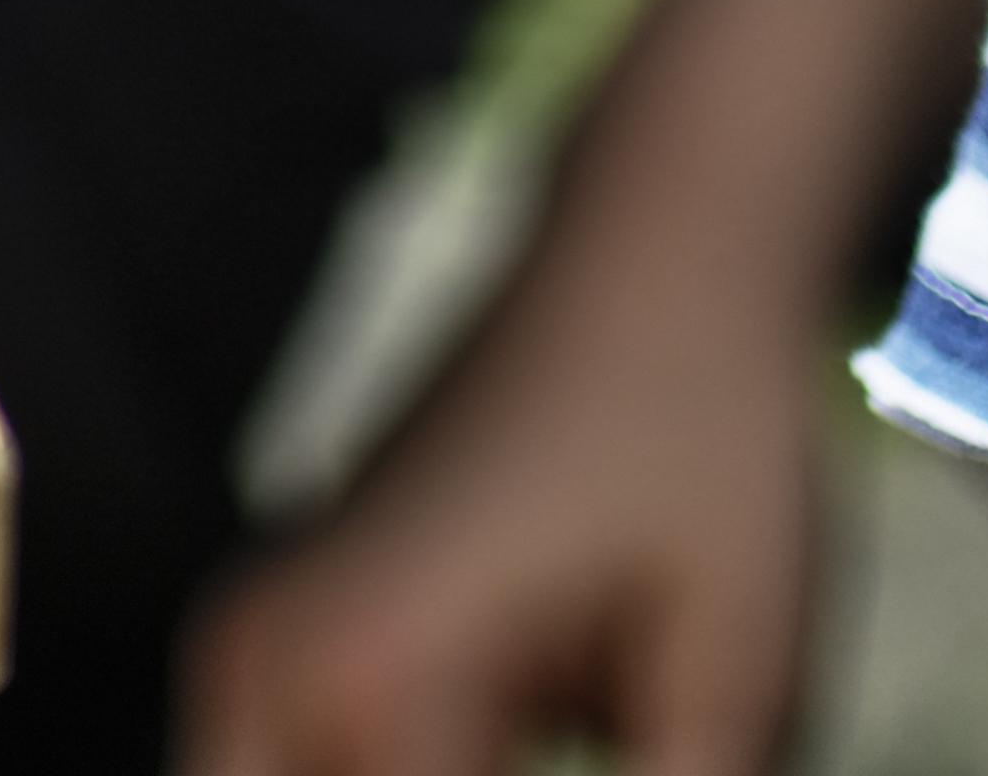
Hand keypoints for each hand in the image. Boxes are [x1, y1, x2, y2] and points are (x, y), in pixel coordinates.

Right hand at [185, 236, 838, 775]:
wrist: (654, 261)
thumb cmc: (711, 461)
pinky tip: (487, 756)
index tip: (639, 763)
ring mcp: (251, 645)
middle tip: (558, 753)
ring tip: (535, 742)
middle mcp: (271, 672)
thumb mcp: (736, 697)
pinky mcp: (271, 631)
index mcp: (380, 697)